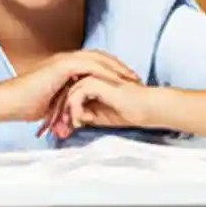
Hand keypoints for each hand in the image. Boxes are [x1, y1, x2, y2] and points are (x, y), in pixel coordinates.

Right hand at [0, 50, 140, 122]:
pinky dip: (106, 73)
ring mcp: (63, 60)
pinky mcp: (61, 65)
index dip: (112, 70)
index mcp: (64, 66)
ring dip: (117, 68)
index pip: (94, 63)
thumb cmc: (26, 106)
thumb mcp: (54, 103)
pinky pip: (90, 66)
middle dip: (120, 67)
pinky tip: (118, 82)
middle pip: (100, 57)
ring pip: (98, 59)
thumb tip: (78, 115)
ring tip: (132, 79)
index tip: (127, 82)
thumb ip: (67, 102)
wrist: (9, 102)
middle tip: (136, 78)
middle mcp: (65, 59)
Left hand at [42, 75, 158, 138]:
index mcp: (89, 81)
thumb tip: (71, 121)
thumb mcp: (100, 116)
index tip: (59, 129)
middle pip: (64, 92)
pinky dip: (77, 108)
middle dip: (60, 113)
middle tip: (59, 130)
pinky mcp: (98, 81)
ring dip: (67, 111)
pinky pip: (79, 94)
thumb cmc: (128, 111)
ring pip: (69, 92)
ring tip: (69, 127)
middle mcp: (89, 76)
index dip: (62, 112)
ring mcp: (93, 76)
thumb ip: (85, 114)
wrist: (146, 107)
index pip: (66, 95)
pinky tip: (81, 121)